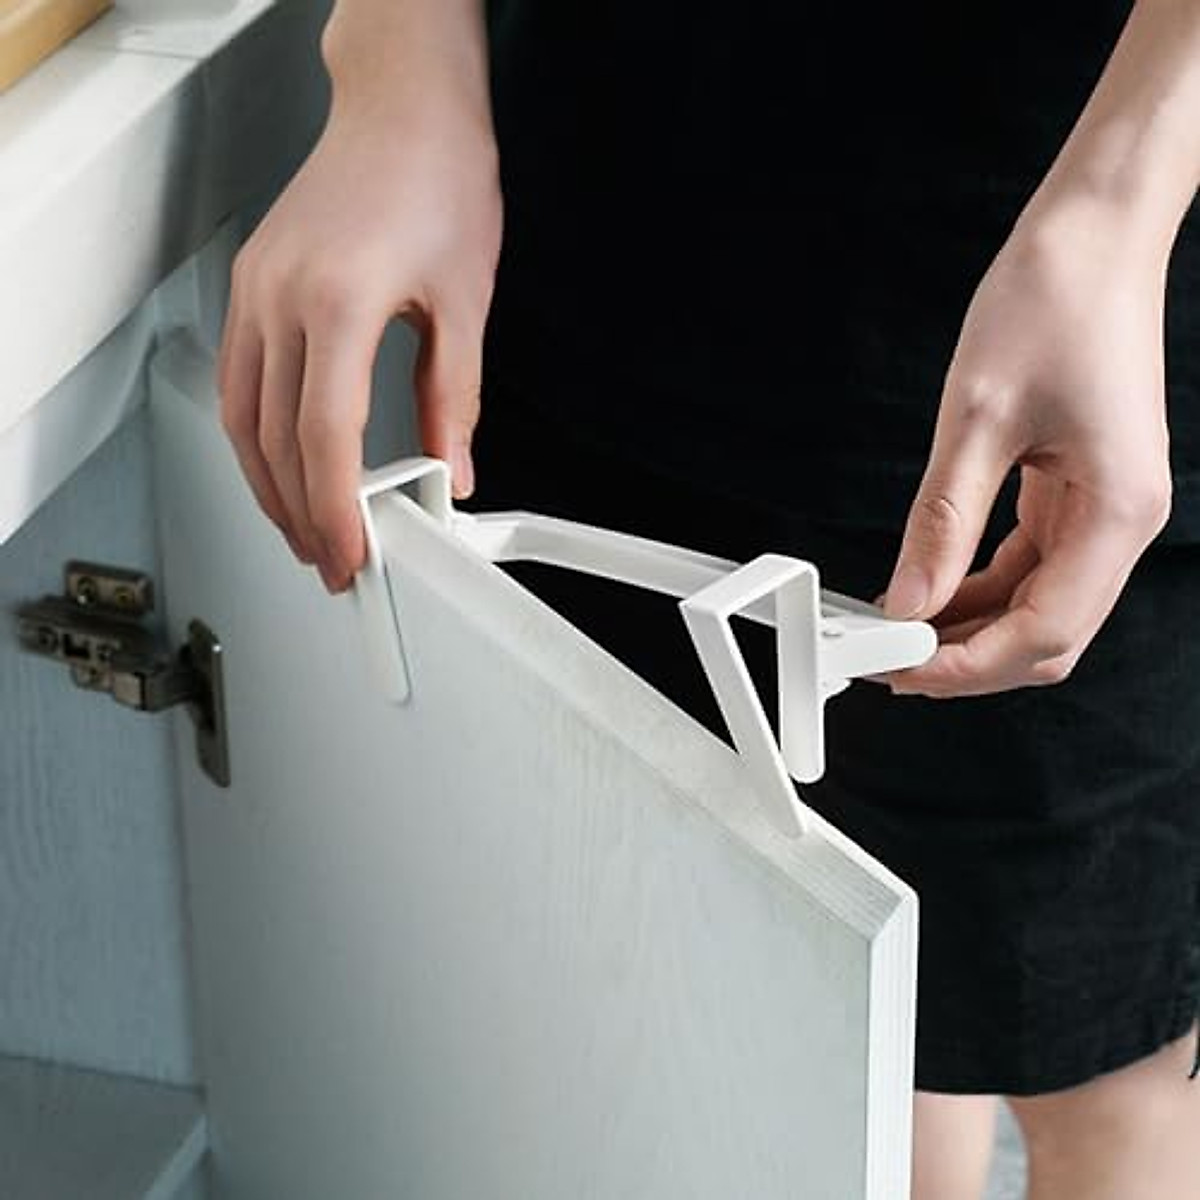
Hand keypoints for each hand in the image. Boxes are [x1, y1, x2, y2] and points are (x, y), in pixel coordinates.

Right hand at [217, 99, 501, 591]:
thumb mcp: (465, 302)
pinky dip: (255, 435)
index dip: (335, 511)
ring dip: (268, 485)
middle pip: (274, 440)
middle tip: (333, 560)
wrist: (403, 110)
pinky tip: (281, 463)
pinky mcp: (252, 282)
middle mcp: (282, 296)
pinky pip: (237, 378)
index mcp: (339, 301)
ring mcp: (256, 288)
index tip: (352, 553)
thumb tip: (452, 469)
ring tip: (304, 529)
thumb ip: (456, 400)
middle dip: (301, 515)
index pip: (325, 438)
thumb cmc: (437, 180)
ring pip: (242, 416)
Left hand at [879, 197, 1172, 696]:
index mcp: (1118, 512)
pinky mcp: (1079, 493)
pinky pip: (1029, 566)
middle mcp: (1122, 522)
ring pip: (1037, 606)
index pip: (1044, 633)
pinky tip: (930, 586)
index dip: (968, 666)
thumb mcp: (977, 416)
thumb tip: (907, 601)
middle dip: (969, 659)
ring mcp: (1104, 509)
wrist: (1094, 235)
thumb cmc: (1052, 301)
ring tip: (896, 627)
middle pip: (1047, 636)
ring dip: (969, 626)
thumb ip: (941, 521)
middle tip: (889, 659)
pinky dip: (979, 587)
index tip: (899, 668)